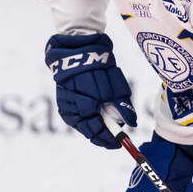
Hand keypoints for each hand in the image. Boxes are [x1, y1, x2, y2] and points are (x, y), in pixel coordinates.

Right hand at [45, 32, 136, 148]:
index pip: (98, 133)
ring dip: (95, 124)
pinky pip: (75, 115)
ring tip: (106, 120)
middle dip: (103, 133)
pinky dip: (86, 116)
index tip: (120, 142)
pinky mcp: (61, 101)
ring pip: (82, 124)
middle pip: (90, 131)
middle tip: (115, 135)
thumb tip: (131, 125)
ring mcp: (65, 106)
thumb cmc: (99, 67)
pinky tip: (94, 112)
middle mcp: (73, 110)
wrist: (77, 49)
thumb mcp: (116, 87)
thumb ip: (122, 107)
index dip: (110, 140)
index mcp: (86, 108)